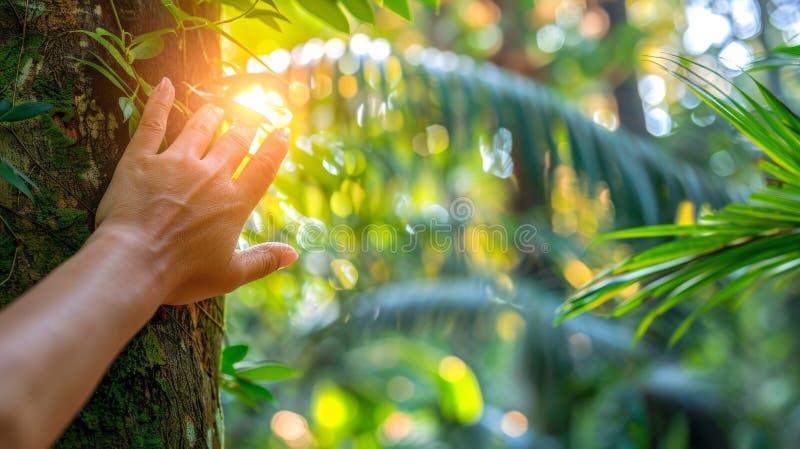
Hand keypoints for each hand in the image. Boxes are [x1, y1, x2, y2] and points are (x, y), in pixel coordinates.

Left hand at [93, 77, 297, 304]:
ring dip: (211, 116)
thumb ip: (264, 260)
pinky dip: (160, 103)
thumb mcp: (231, 275)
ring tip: (217, 106)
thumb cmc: (184, 274)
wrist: (136, 263)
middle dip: (244, 127)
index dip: (274, 149)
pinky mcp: (142, 160)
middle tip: (250, 115)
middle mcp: (211, 176)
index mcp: (234, 203)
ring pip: (199, 129)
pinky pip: (153, 124)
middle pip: (233, 143)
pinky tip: (166, 85)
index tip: (283, 132)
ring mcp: (176, 163)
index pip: (262, 169)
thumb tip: (294, 254)